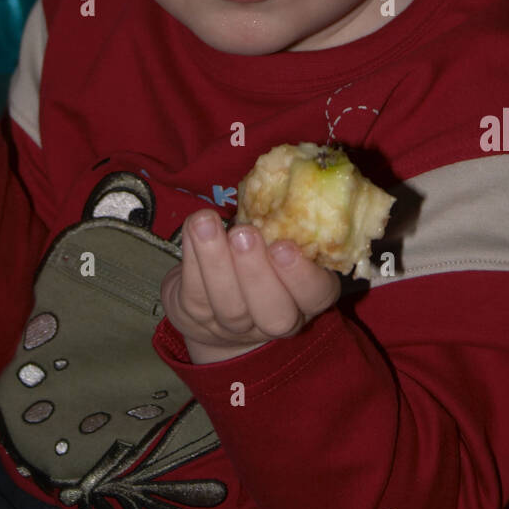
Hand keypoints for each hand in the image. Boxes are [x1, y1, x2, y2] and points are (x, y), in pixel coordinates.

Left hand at [160, 209, 341, 363]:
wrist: (216, 305)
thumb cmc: (261, 261)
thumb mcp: (282, 244)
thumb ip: (286, 226)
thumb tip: (281, 182)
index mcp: (307, 298)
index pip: (315, 295)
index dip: (301, 275)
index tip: (284, 245)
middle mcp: (276, 321)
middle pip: (273, 312)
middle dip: (256, 271)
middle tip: (244, 233)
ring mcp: (235, 326)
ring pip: (229, 304)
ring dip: (216, 260)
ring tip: (206, 223)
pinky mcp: (197, 318)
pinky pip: (195, 292)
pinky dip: (193, 257)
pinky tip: (193, 228)